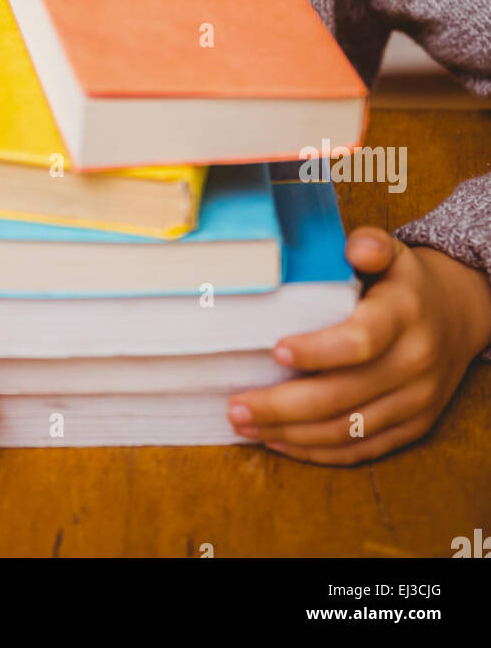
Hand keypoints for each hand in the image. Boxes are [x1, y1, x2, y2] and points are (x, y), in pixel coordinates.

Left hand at [226, 227, 490, 463]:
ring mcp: (416, 400)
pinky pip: (361, 449)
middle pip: (343, 396)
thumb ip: (371, 245)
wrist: (460, 317)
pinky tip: (280, 440)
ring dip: (291, 433)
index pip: (361, 341)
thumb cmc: (406, 283)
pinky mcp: (414, 427)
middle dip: (283, 406)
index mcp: (404, 315)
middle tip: (236, 406)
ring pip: (347, 430)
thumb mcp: (394, 253)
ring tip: (245, 425)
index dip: (318, 351)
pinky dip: (317, 451)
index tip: (275, 350)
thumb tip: (354, 249)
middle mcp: (414, 362)